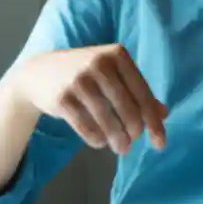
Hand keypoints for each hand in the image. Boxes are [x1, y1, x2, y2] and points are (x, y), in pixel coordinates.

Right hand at [7, 44, 167, 153]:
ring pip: (107, 119)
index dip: (153, 122)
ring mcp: (79, 79)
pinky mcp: (63, 97)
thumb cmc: (84, 74)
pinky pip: (86, 126)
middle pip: (127, 107)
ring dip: (117, 139)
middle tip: (132, 143)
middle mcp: (99, 63)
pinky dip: (96, 138)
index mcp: (117, 54)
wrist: (38, 73)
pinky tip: (100, 142)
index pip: (142, 93)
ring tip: (121, 149)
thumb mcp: (111, 75)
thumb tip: (164, 114)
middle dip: (134, 132)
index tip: (160, 143)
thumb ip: (137, 91)